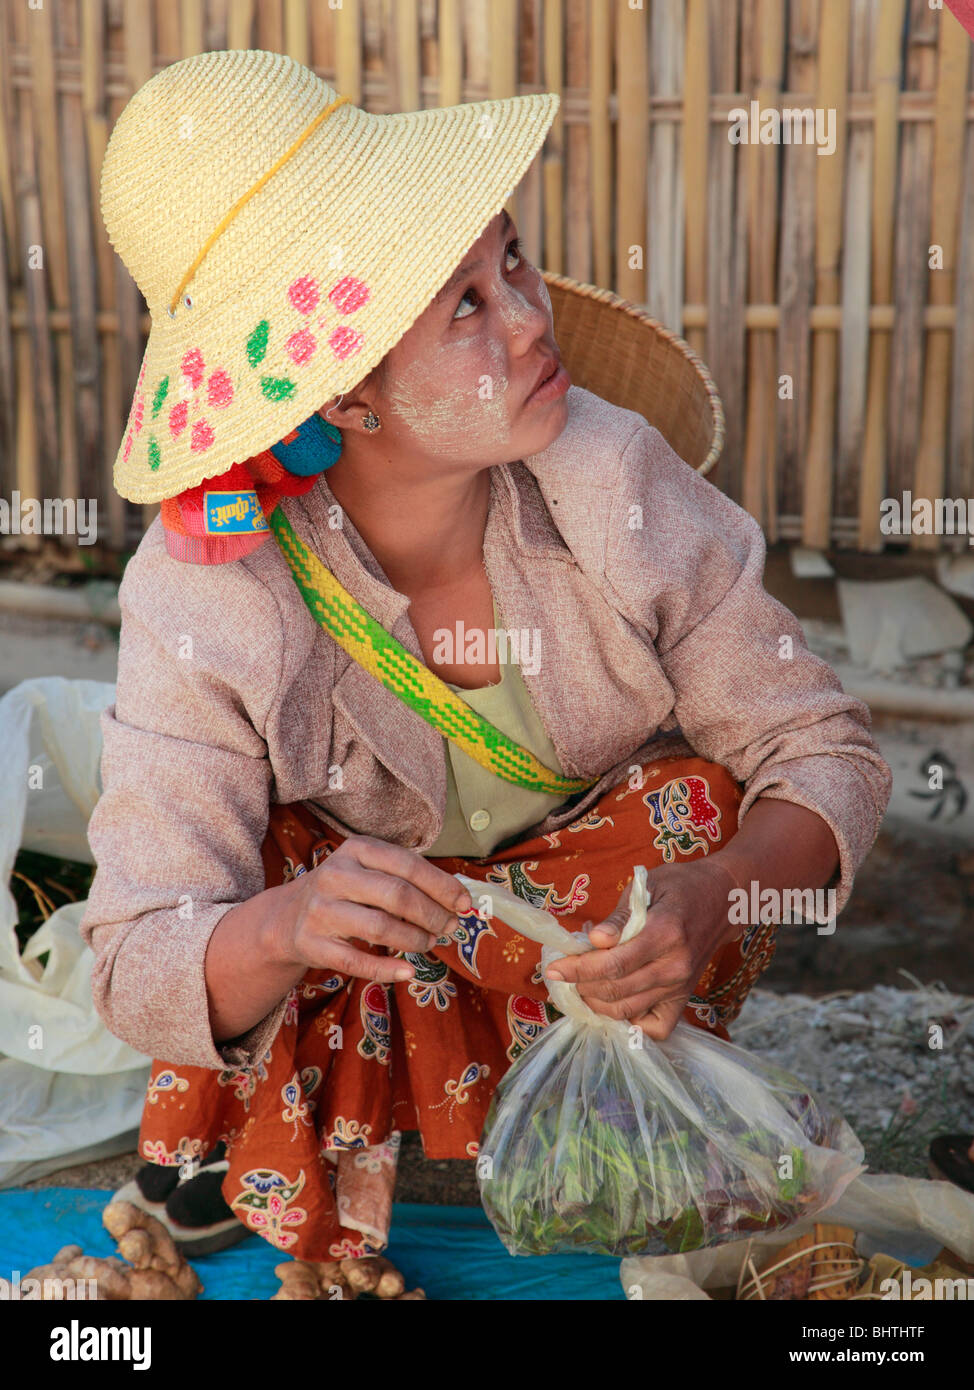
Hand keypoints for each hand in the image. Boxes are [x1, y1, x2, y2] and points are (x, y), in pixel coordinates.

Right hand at [273, 834, 472, 983]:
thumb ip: (407, 878)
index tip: (464, 903)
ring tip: (430, 943)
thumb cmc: (345, 891)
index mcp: (356, 850)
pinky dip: (387, 969)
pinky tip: (408, 971)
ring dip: (415, 940)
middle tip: (451, 928)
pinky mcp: (312, 943)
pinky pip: (357, 962)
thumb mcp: (368, 870)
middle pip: (397, 895)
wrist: (286, 917)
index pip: (408, 864)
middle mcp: (336, 875)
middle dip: (432, 914)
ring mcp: (321, 910)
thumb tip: (458, 897)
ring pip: (380, 928)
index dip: (441, 885)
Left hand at [544, 858, 739, 1040]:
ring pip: (628, 1011)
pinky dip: (629, 1024)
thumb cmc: (680, 887)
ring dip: (596, 1004)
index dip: (579, 969)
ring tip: (581, 985)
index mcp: (665, 933)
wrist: (725, 899)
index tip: (554, 968)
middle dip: (581, 986)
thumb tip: (594, 940)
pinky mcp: (684, 998)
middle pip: (616, 990)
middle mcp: (675, 966)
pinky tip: (613, 1004)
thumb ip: (620, 917)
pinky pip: (655, 1029)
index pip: (614, 963)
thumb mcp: (647, 886)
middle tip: (563, 974)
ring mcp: (681, 986)